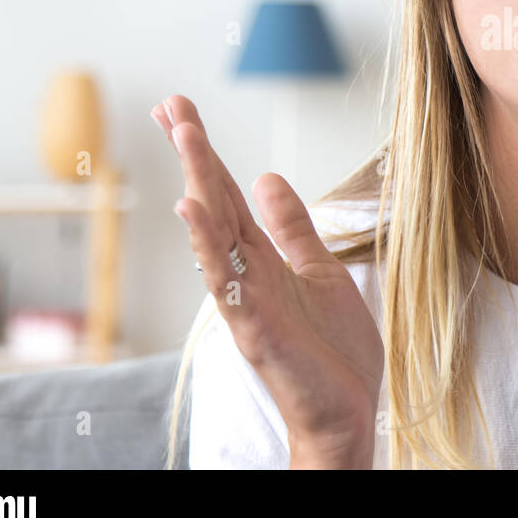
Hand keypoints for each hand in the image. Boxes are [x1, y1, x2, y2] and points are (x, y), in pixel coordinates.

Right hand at [154, 95, 382, 466]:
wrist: (347, 414)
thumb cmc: (331, 352)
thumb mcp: (319, 270)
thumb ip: (292, 227)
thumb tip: (267, 177)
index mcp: (263, 258)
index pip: (228, 193)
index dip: (207, 152)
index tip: (181, 111)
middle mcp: (247, 273)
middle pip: (215, 201)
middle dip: (194, 152)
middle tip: (170, 103)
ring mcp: (245, 299)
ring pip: (215, 231)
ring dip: (199, 181)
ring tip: (184, 134)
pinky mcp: (253, 327)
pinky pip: (226, 279)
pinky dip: (206, 242)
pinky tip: (190, 207)